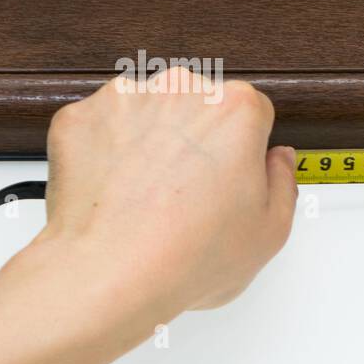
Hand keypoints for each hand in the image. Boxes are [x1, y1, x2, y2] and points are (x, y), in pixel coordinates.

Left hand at [36, 66, 297, 318]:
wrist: (110, 273)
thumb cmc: (189, 254)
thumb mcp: (272, 230)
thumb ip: (284, 181)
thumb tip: (277, 160)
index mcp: (235, 109)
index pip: (254, 113)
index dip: (247, 150)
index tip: (236, 178)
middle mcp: (181, 90)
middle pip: (201, 105)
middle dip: (200, 140)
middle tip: (195, 193)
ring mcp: (124, 99)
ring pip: (150, 113)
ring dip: (154, 141)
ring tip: (152, 197)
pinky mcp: (79, 117)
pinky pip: (104, 127)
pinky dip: (110, 152)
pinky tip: (120, 192)